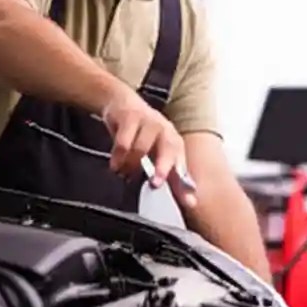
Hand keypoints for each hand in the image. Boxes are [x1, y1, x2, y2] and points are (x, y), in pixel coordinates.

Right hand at [97, 87, 190, 205]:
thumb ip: (173, 179)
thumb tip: (191, 202)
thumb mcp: (160, 155)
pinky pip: (123, 141)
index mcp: (175, 143)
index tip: (189, 203)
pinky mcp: (130, 117)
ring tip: (124, 173)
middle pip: (168, 149)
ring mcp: (148, 122)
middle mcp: (165, 131)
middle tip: (155, 184)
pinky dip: (118, 156)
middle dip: (163, 167)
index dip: (185, 184)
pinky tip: (115, 164)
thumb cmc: (144, 134)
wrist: (124, 104)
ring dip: (131, 164)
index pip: (182, 165)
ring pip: (141, 148)